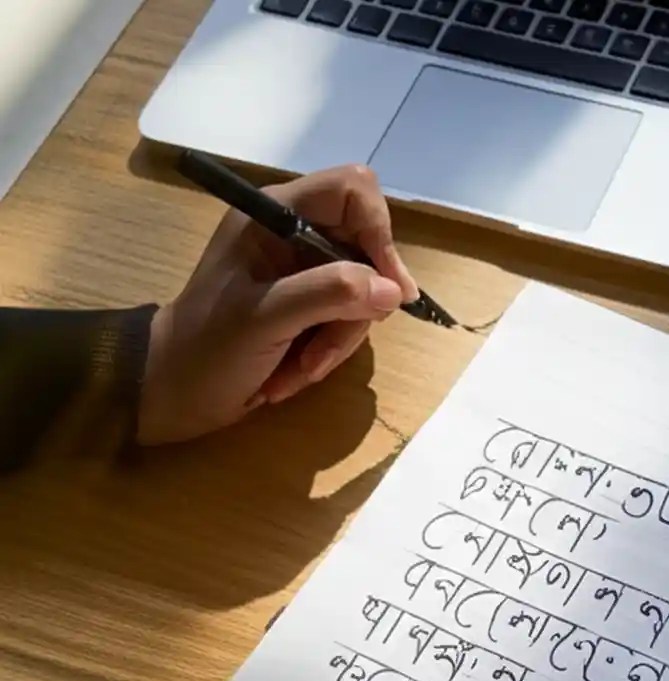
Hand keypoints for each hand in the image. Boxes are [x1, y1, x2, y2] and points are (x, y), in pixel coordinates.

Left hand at [138, 165, 417, 444]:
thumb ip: (329, 293)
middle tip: (333, 343)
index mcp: (275, 215)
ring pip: (364, 290)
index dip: (379, 231)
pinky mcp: (310, 303)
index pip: (353, 191)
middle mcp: (295, 233)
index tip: (389, 287)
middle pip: (366, 247)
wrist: (168, 394)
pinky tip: (295, 371)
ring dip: (339, 337)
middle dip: (356, 303)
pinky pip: (349, 317)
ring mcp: (303, 270)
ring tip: (302, 367)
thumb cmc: (205, 350)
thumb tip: (393, 290)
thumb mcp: (265, 318)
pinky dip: (330, 349)